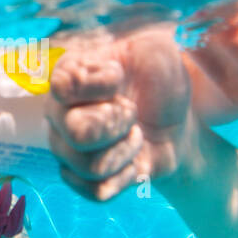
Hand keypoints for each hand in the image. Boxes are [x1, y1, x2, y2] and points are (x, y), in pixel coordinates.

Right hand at [47, 25, 192, 200]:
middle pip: (77, 133)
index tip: (120, 78)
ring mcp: (66, 148)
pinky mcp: (83, 179)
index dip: (100, 88)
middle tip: (132, 112)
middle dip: (119, 123)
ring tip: (135, 135)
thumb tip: (109, 67)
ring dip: (126, 151)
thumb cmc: (162, 80)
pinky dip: (125, 177)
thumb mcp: (156, 49)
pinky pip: (96, 191)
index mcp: (68, 75)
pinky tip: (133, 161)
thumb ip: (133, 45)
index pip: (63, 87)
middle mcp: (58, 113)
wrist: (179, 121)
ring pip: (88, 166)